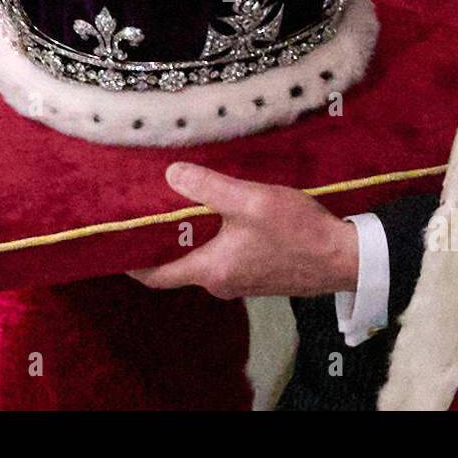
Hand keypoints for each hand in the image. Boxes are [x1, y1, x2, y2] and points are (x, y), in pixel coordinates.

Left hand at [129, 162, 358, 298]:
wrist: (345, 258)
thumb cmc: (298, 233)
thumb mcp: (251, 201)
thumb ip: (209, 187)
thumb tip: (171, 174)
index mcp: (210, 270)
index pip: (155, 275)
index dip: (129, 261)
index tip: (112, 240)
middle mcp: (220, 283)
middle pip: (176, 265)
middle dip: (160, 241)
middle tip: (145, 209)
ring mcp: (241, 281)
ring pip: (202, 259)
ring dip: (189, 237)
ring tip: (179, 204)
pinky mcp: (259, 274)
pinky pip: (224, 258)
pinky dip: (212, 239)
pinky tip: (219, 213)